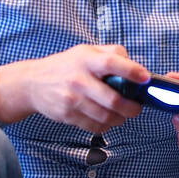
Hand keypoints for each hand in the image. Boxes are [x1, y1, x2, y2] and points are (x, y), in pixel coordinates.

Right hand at [0, 44, 148, 132]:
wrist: (33, 83)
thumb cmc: (65, 66)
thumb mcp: (85, 51)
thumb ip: (111, 53)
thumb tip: (135, 66)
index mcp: (86, 60)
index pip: (111, 63)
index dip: (131, 70)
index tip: (145, 78)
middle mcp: (78, 79)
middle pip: (113, 99)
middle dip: (132, 107)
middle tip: (137, 107)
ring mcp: (72, 99)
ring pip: (106, 117)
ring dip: (121, 119)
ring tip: (123, 115)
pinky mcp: (67, 115)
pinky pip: (94, 126)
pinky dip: (106, 126)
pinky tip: (107, 120)